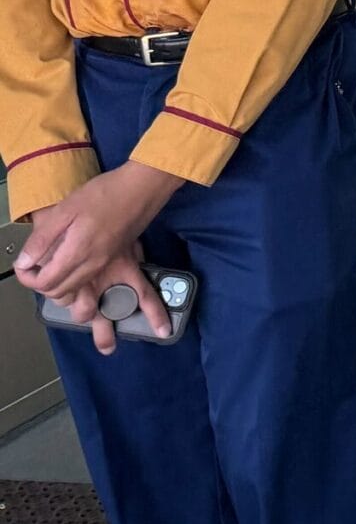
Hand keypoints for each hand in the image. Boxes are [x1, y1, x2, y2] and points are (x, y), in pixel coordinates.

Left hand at [16, 162, 181, 348]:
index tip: (27, 269)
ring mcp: (114, 268)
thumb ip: (42, 240)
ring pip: (95, 303)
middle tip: (42, 279)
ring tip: (97, 336)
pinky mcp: (128, 264)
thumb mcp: (64, 210)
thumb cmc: (103, 194)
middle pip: (65, 295)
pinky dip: (151, 312)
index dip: (31, 279)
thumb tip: (25, 263)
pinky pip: (141, 293)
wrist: (139, 186)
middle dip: (50, 292)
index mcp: (78, 253)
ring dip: (90, 318)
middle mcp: (96, 267)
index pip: (47, 282)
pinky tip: (161, 328)